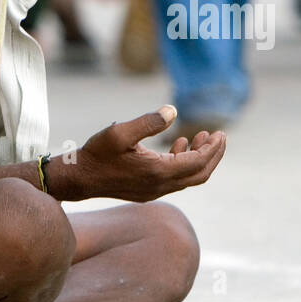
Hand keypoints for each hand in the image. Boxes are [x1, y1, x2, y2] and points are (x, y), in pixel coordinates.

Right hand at [57, 105, 225, 201]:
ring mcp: (155, 191)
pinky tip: (180, 145)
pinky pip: (176, 179)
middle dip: (213, 155)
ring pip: (189, 178)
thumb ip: (149, 122)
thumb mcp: (120, 132)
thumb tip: (173, 111)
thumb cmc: (97, 153)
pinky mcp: (148, 191)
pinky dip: (184, 163)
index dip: (212, 148)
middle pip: (199, 174)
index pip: (197, 162)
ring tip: (202, 137)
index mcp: (158, 171)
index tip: (221, 133)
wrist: (79, 178)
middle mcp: (160, 185)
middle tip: (220, 136)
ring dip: (199, 158)